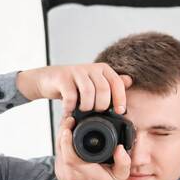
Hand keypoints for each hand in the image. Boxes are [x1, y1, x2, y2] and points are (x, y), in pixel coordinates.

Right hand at [17, 63, 131, 115]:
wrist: (49, 80)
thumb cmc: (75, 85)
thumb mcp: (96, 83)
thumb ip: (112, 83)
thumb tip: (130, 81)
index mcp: (103, 69)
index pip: (117, 84)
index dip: (120, 99)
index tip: (119, 112)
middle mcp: (90, 67)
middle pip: (103, 89)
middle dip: (101, 105)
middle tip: (95, 112)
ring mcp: (75, 71)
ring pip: (88, 92)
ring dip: (87, 106)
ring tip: (83, 110)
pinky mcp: (62, 77)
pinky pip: (71, 95)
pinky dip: (72, 107)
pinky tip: (70, 110)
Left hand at [55, 113, 128, 179]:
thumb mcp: (119, 176)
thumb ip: (124, 162)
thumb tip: (120, 148)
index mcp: (79, 168)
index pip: (66, 146)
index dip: (66, 131)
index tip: (71, 120)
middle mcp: (66, 169)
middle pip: (58, 143)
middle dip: (62, 128)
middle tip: (69, 117)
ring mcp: (60, 171)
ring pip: (56, 147)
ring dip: (61, 135)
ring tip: (68, 124)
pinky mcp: (58, 171)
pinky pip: (58, 154)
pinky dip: (62, 144)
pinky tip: (68, 137)